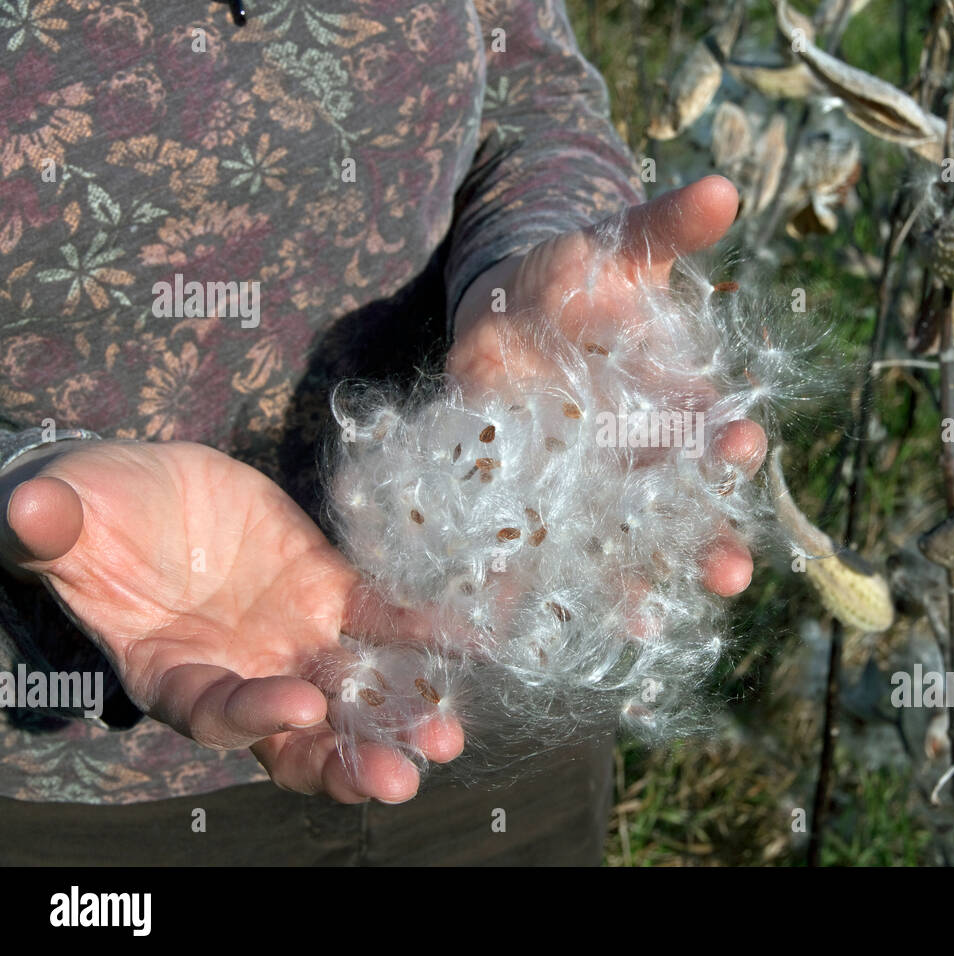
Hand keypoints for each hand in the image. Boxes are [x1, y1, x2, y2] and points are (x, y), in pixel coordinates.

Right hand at [0, 440, 461, 803]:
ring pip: (352, 692)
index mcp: (172, 671)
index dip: (254, 718)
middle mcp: (241, 669)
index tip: (300, 707)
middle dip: (347, 761)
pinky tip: (467, 641)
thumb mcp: (65, 516)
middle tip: (400, 779)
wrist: (142, 488)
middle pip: (298, 737)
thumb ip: (53, 530)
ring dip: (400, 715)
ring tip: (446, 737)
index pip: (215, 713)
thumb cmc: (91, 513)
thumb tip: (33, 514)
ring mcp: (290, 634)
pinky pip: (381, 617)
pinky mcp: (327, 588)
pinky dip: (422, 632)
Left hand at [449, 175, 766, 596]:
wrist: (505, 312)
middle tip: (731, 572)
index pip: (714, 429)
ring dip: (640, 583)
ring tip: (648, 621)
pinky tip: (541, 628)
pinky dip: (549, 590)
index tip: (743, 445)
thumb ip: (666, 227)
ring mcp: (591, 489)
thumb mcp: (617, 248)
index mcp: (674, 402)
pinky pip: (547, 555)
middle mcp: (641, 457)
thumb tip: (722, 189)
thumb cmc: (573, 280)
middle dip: (707, 540)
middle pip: (681, 508)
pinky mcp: (534, 504)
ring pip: (624, 546)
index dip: (729, 441)